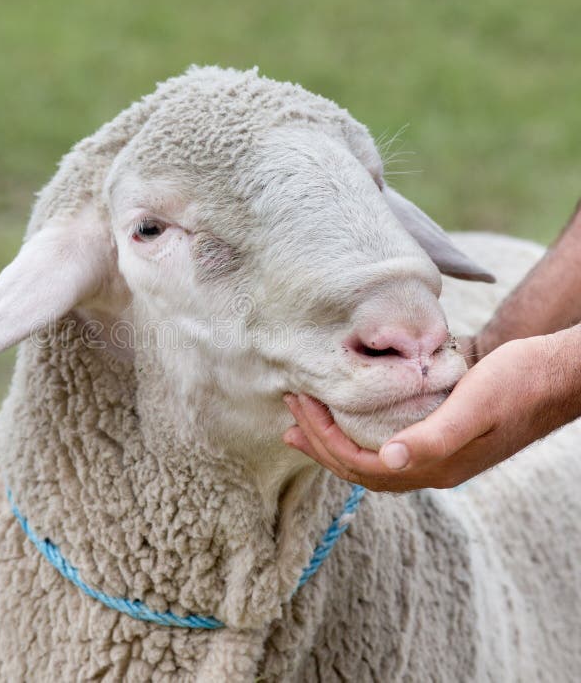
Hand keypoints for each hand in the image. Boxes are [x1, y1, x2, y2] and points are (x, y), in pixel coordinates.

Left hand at [283, 329, 580, 491]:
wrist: (555, 374)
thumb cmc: (519, 383)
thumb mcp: (475, 405)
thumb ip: (434, 437)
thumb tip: (388, 460)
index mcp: (436, 465)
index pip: (360, 466)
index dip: (323, 442)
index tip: (298, 409)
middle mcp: (432, 466)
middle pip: (359, 468)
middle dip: (318, 444)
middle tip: (287, 416)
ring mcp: (437, 453)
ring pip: (370, 459)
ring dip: (333, 442)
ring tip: (302, 424)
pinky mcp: (440, 434)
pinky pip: (385, 444)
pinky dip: (356, 433)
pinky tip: (347, 419)